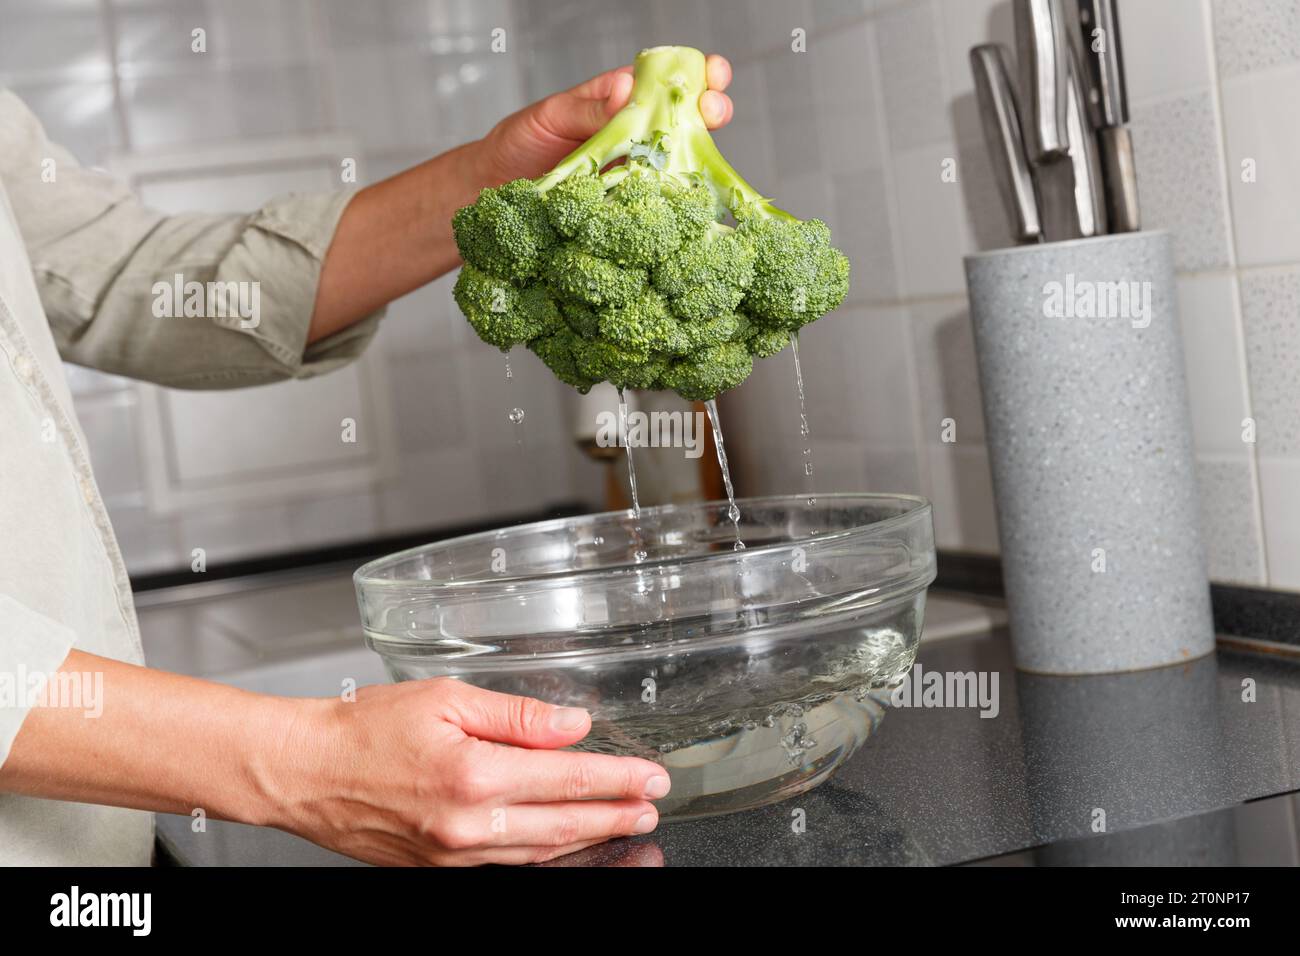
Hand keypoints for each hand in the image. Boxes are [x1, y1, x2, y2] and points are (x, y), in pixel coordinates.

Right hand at [275, 678, 670, 865]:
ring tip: (623, 825)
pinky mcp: (437, 867)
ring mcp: (453, 854)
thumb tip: (573, 724)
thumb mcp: (447, 697)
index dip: (617, 778)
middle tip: (652, 807)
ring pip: (540, 854)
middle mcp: (468, 824)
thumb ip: (518, 715)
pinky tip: (564, 843)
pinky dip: (544, 856)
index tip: (652, 776)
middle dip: (616, 814)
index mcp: (474, 775)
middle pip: (563, 824)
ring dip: (588, 839)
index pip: (567, 778)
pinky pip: (506, 866)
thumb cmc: (364, 728)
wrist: (303, 771)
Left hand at [475, 54, 734, 185]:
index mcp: (619, 99)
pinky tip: (691, 200)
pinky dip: (677, 201)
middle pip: (684, 118)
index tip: (714, 73)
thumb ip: (587, 107)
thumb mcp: (550, 116)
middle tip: (716, 112)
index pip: (666, 80)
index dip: (696, 74)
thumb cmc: (519, 142)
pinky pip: (657, 200)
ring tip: (709, 151)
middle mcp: (635, 133)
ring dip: (700, 157)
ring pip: (679, 160)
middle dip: (711, 110)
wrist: (496, 188)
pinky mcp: (627, 206)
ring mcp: (634, 170)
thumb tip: (625, 89)